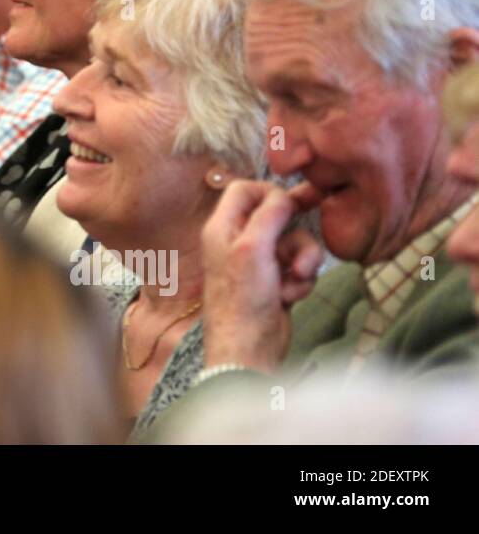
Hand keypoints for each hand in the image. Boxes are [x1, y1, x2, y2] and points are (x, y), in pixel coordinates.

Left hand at [200, 180, 324, 372]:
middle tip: (317, 219)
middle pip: (275, 215)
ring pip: (294, 244)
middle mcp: (238, 241)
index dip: (269, 191)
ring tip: (294, 280)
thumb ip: (268, 215)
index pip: (243, 190)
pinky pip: (299, 267)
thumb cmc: (242, 298)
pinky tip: (290, 297)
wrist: (249, 349)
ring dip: (302, 260)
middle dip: (295, 230)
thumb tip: (283, 194)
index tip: (289, 201)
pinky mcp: (277, 281)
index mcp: (222, 227)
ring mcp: (259, 262)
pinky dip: (300, 281)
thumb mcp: (253, 248)